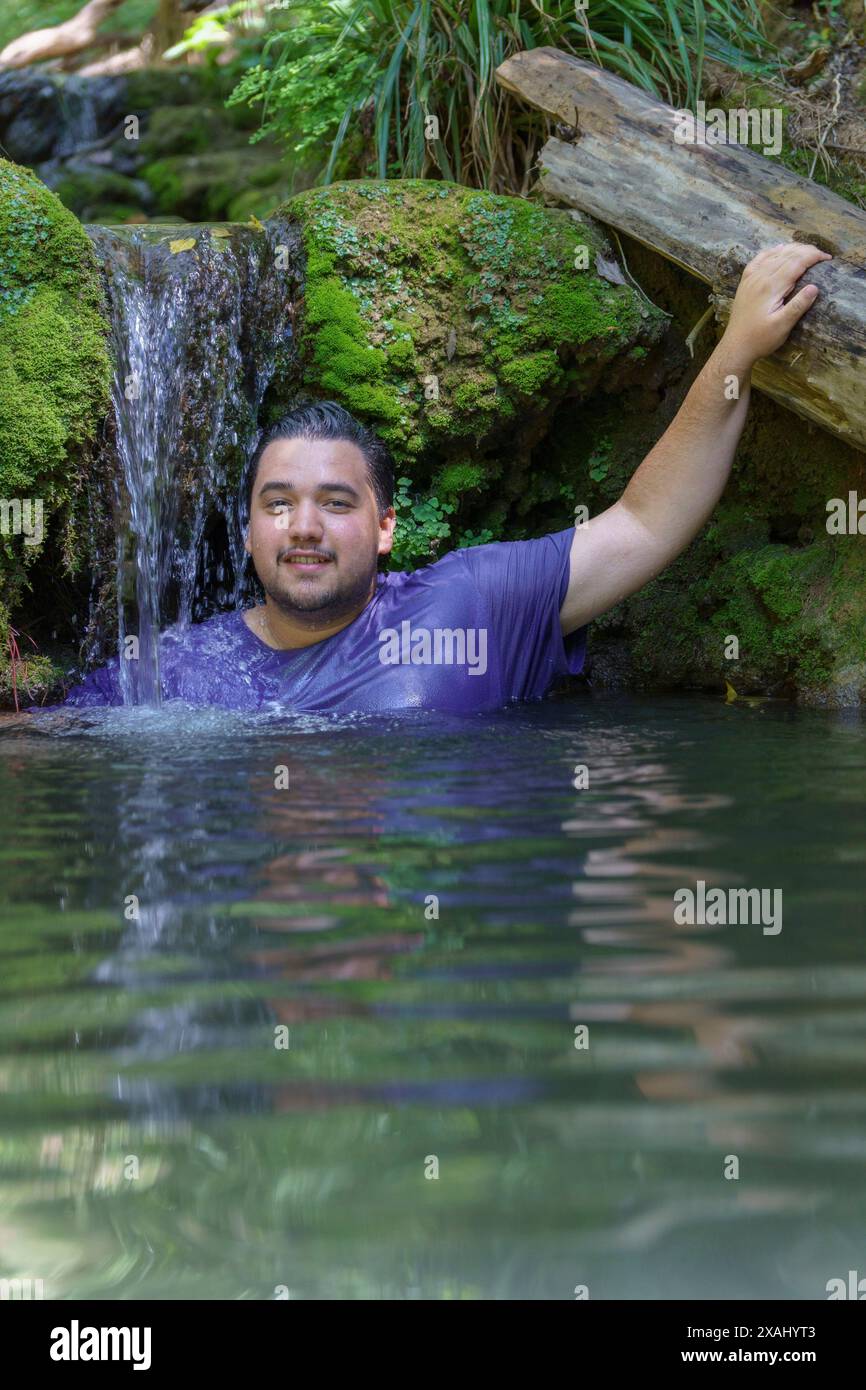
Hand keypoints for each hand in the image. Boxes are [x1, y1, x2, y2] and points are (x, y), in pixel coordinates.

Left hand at [723, 241, 830, 365]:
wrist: (735, 347)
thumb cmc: (760, 339)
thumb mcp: (783, 326)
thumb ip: (798, 306)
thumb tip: (815, 287)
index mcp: (771, 286)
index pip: (796, 262)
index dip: (813, 256)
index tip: (827, 258)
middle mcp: (760, 277)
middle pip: (786, 255)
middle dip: (806, 251)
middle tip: (821, 255)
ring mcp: (751, 279)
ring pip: (773, 255)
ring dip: (791, 249)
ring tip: (806, 250)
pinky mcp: (745, 283)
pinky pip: (758, 260)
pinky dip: (770, 252)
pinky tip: (778, 249)